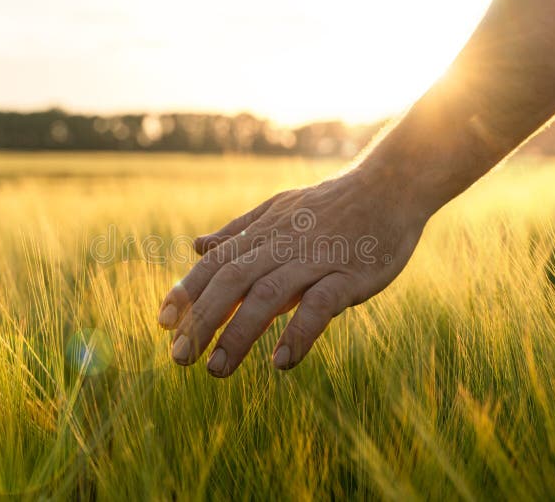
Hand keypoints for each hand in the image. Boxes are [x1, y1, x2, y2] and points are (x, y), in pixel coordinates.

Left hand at [156, 159, 428, 376]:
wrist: (391, 186)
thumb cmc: (333, 204)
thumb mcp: (279, 210)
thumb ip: (238, 231)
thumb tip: (197, 246)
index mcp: (265, 232)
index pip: (216, 262)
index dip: (188, 291)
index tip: (163, 322)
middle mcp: (283, 244)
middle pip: (233, 280)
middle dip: (202, 318)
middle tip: (180, 357)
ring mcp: (316, 258)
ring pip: (269, 294)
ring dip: (239, 333)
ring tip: (216, 369)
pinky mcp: (349, 274)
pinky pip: (321, 304)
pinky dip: (299, 332)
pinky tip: (281, 362)